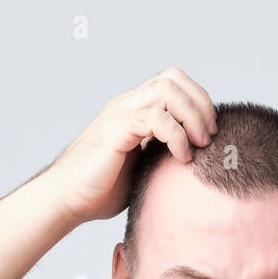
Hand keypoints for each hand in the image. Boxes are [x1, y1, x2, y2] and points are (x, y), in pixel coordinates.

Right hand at [40, 67, 217, 225]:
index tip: (210, 133)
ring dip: (192, 116)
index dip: (198, 101)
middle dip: (201, 104)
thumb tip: (198, 160)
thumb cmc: (100, 191)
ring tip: (199, 144)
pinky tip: (181, 157)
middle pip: (173, 78)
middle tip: (209, 137)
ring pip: (167, 91)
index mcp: (134, 110)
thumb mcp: (142, 168)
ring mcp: (119, 114)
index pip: (173, 83)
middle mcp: (126, 104)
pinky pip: (156, 118)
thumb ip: (163, 154)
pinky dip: (177, 135)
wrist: (67, 200)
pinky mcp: (115, 130)